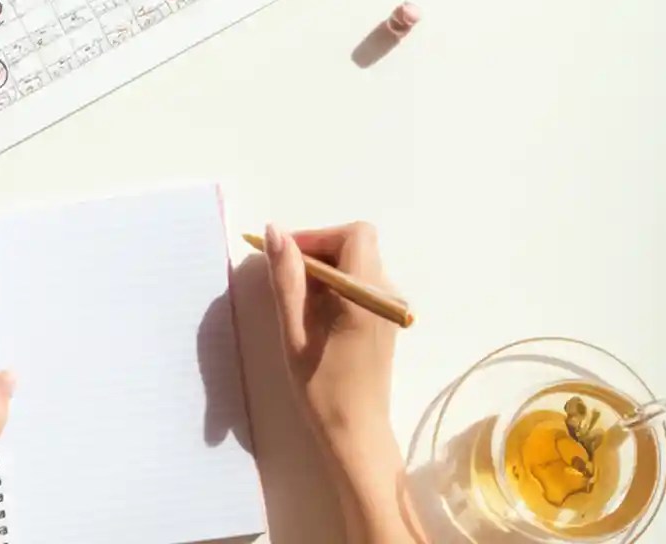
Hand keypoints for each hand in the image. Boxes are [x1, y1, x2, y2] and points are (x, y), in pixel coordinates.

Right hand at [264, 222, 395, 443]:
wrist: (356, 432)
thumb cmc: (321, 386)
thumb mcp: (294, 332)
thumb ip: (286, 279)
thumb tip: (275, 233)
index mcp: (366, 294)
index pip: (354, 234)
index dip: (317, 236)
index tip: (286, 256)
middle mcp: (386, 294)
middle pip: (356, 245)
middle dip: (318, 250)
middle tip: (285, 277)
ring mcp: (390, 307)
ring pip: (358, 263)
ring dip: (325, 269)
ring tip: (297, 301)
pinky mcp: (385, 320)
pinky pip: (361, 284)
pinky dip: (335, 285)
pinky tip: (314, 314)